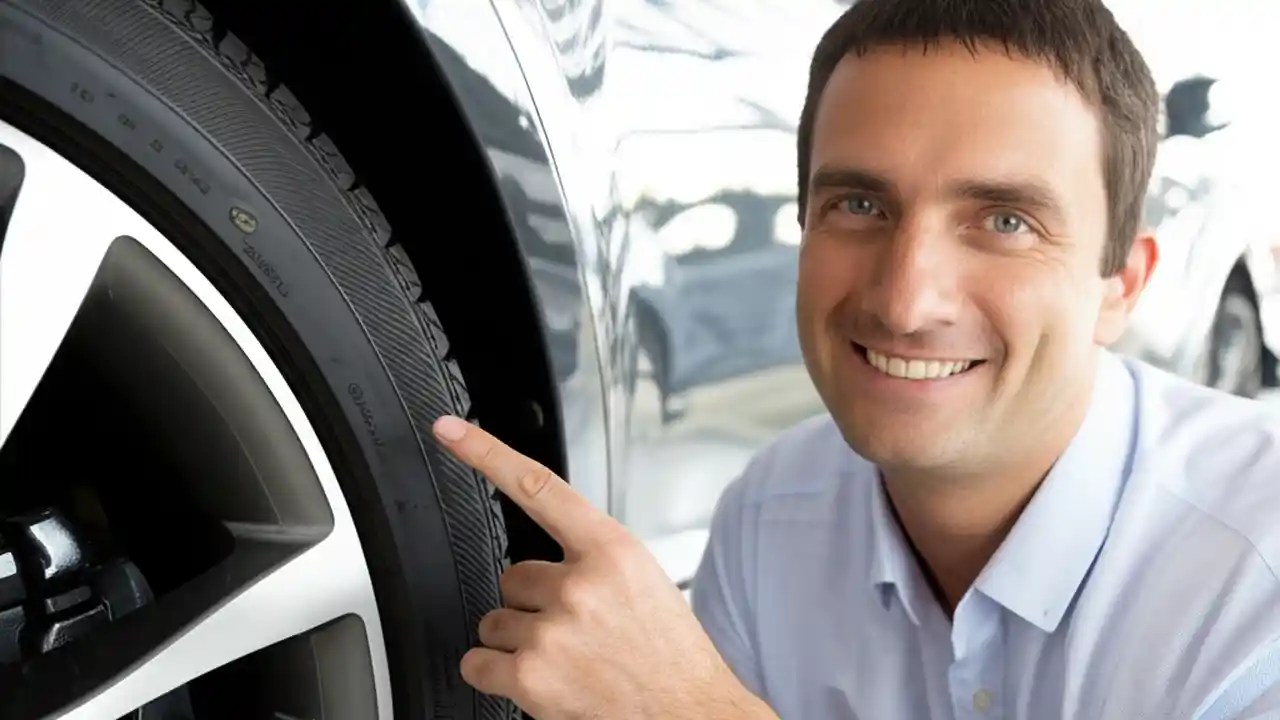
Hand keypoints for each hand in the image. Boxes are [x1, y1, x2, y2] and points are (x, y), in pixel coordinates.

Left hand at [431, 415, 774, 719]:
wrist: (689, 715)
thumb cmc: (670, 656)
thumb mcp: (644, 583)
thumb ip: (595, 561)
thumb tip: (553, 561)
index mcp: (611, 551)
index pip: (539, 486)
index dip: (486, 453)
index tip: (450, 430)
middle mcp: (579, 584)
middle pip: (512, 577)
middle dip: (534, 604)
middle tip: (577, 630)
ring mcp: (552, 629)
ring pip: (494, 621)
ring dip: (520, 641)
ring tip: (568, 659)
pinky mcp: (530, 675)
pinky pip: (478, 662)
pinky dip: (497, 675)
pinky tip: (540, 680)